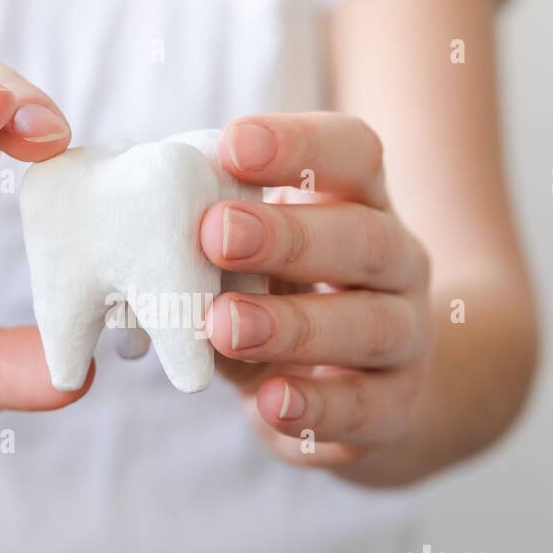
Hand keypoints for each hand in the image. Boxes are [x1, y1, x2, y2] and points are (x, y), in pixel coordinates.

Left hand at [199, 112, 433, 467]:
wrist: (366, 388)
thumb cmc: (289, 298)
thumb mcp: (257, 258)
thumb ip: (220, 237)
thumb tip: (145, 222)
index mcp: (363, 204)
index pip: (354, 154)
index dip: (300, 144)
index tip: (232, 144)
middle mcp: (398, 263)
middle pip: (363, 238)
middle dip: (287, 235)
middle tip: (214, 234)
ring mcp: (406, 337)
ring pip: (369, 325)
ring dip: (292, 324)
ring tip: (222, 326)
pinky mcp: (395, 407)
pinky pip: (362, 408)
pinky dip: (315, 406)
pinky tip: (269, 403)